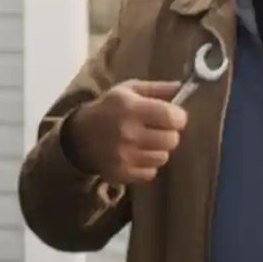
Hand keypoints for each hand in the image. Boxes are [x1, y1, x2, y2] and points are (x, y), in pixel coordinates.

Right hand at [64, 80, 188, 183]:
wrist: (78, 136)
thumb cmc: (108, 108)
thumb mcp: (128, 90)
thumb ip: (157, 88)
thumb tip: (183, 87)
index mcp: (131, 108)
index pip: (173, 117)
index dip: (178, 117)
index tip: (172, 116)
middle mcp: (128, 133)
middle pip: (172, 140)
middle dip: (169, 134)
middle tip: (158, 129)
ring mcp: (124, 156)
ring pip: (163, 157)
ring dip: (158, 149)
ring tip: (145, 142)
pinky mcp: (121, 174)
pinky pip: (151, 172)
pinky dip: (147, 164)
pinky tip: (136, 154)